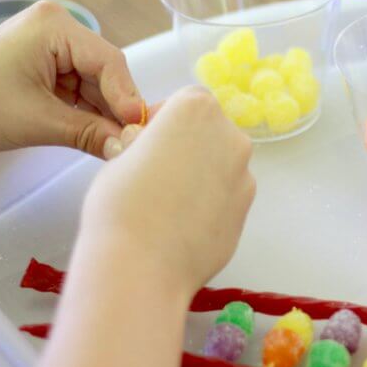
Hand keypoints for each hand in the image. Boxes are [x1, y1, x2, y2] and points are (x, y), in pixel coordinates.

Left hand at [0, 1, 142, 157]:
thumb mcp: (36, 121)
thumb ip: (87, 133)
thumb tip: (126, 146)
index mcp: (54, 26)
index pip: (107, 61)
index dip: (126, 96)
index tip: (139, 126)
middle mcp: (57, 26)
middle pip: (104, 70)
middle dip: (115, 106)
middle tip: (132, 139)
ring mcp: (51, 43)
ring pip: (93, 80)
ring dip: (102, 111)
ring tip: (117, 141)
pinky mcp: (45, 61)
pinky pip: (77, 84)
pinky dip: (85, 109)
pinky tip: (97, 132)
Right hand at [81, 87, 255, 295]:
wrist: (141, 265)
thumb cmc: (120, 203)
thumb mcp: (119, 157)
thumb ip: (144, 143)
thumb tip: (149, 147)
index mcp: (196, 109)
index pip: (187, 101)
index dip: (165, 121)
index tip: (146, 142)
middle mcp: (229, 135)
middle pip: (210, 131)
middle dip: (188, 146)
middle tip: (156, 174)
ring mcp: (244, 174)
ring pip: (221, 165)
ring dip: (201, 176)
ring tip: (168, 206)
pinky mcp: (247, 210)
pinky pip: (227, 197)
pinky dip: (210, 205)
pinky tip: (182, 226)